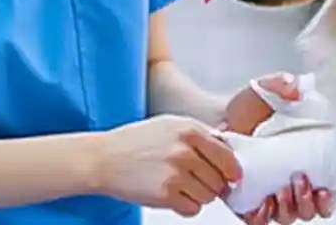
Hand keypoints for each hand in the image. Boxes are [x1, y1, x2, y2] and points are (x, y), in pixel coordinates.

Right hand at [93, 114, 243, 216]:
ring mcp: (176, 173)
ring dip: (199, 195)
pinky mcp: (166, 195)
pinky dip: (186, 206)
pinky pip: (193, 209)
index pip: (228, 155)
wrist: (104, 158)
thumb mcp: (170, 125)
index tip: (231, 176)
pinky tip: (172, 195)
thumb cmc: (135, 142)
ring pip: (209, 196)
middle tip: (195, 180)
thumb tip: (228, 152)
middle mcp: (185, 150)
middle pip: (220, 179)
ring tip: (179, 185)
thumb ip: (199, 136)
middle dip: (212, 183)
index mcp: (190, 130)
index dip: (231, 169)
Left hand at [222, 73, 335, 222]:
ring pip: (289, 216)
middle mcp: (290, 182)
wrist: (211, 117)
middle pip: (311, 209)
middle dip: (311, 202)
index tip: (326, 186)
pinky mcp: (246, 202)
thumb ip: (281, 83)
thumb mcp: (265, 90)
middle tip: (300, 179)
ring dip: (290, 207)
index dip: (331, 196)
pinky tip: (263, 202)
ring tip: (281, 189)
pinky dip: (263, 216)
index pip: (328, 190)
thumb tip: (296, 87)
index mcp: (304, 161)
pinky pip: (259, 220)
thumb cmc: (243, 107)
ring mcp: (268, 193)